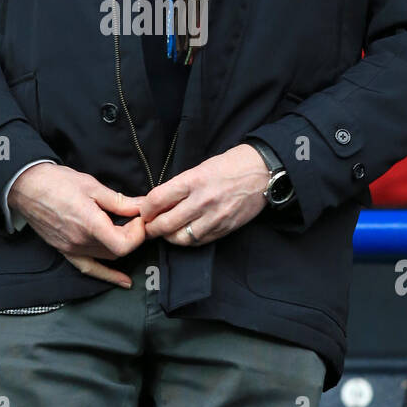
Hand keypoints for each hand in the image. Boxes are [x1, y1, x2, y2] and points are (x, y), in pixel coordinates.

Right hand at [8, 162, 147, 286]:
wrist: (27, 186)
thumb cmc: (57, 182)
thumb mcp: (92, 186)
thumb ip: (119, 201)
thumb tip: (142, 207)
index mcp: (89, 224)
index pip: (124, 244)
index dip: (138, 233)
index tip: (139, 218)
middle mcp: (80, 241)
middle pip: (118, 250)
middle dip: (133, 236)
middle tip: (135, 219)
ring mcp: (71, 249)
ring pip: (107, 257)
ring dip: (121, 247)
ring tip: (127, 230)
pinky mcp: (65, 250)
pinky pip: (89, 268)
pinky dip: (108, 275)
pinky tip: (123, 281)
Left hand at [137, 144, 269, 245]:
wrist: (263, 172)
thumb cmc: (230, 165)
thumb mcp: (201, 167)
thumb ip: (180, 185)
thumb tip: (157, 201)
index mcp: (193, 180)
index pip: (157, 200)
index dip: (146, 209)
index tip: (144, 211)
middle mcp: (202, 201)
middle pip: (165, 224)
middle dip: (151, 228)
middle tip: (148, 227)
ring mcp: (214, 217)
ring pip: (180, 238)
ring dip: (169, 237)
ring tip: (166, 232)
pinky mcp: (224, 229)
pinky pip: (198, 241)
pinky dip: (187, 240)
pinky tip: (184, 234)